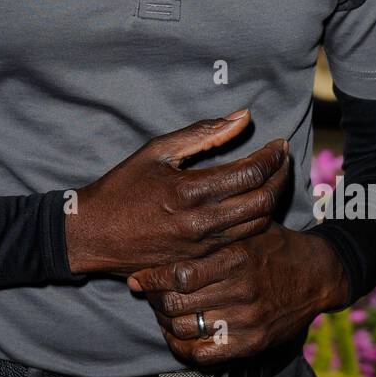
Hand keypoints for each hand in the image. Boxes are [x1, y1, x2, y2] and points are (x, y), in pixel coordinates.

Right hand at [65, 110, 289, 276]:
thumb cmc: (122, 188)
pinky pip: (241, 240)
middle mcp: (201, 222)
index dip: (271, 156)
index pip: (251, 173)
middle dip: (280, 177)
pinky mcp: (200, 259)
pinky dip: (255, 220)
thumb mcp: (156, 151)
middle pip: (263, 201)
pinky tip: (253, 203)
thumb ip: (202, 134)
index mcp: (189, 191)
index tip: (278, 144)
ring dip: (272, 200)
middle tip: (282, 160)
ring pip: (257, 225)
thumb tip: (242, 117)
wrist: (92, 234)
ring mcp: (202, 246)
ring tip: (273, 179)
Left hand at [127, 225, 350, 364]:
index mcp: (237, 257)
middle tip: (148, 295)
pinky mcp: (253, 343)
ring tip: (161, 312)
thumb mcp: (249, 227)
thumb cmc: (275, 244)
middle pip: (177, 303)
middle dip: (154, 300)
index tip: (141, 277)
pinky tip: (178, 335)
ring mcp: (247, 319)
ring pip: (186, 329)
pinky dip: (183, 346)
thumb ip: (216, 226)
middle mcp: (241, 290)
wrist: (318, 273)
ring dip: (165, 322)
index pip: (180, 274)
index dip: (153, 278)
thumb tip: (173, 218)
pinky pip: (204, 354)